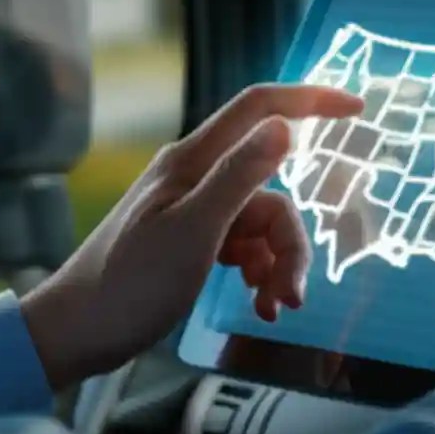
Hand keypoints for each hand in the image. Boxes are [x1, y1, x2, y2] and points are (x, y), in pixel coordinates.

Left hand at [20, 84, 362, 388]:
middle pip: (271, 189)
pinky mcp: (194, 242)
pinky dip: (260, 273)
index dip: (309, 101)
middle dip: (292, 241)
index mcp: (192, 162)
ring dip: (278, 266)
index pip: (259, 108)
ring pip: (264, 224)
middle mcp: (197, 178)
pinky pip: (246, 246)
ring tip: (270, 309)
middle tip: (290, 296)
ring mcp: (196, 211)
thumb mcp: (193, 231)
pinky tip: (256, 305)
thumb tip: (284, 125)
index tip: (357, 110)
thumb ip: (238, 177)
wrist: (77, 333)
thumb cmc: (128, 283)